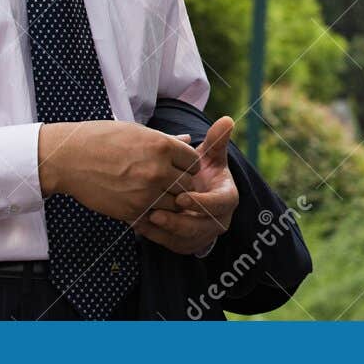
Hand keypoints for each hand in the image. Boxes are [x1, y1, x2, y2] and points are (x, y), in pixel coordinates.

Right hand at [37, 119, 199, 224]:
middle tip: (169, 182)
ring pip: (176, 204)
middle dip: (182, 184)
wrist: (69, 159)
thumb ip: (165, 140)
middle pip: (188, 185)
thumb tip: (187, 139)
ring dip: (170, 200)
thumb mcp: (137, 132)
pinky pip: (157, 216)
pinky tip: (143, 202)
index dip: (188, 164)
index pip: (194, 161)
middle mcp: (158, 170)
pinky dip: (154, 212)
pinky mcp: (133, 211)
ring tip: (156, 193)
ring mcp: (146, 193)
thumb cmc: (102, 139)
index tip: (177, 166)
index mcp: (162, 146)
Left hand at [134, 116, 238, 255]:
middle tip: (156, 213)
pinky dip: (153, 235)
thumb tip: (227, 119)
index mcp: (227, 198)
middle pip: (200, 228)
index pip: (219, 204)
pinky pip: (168, 243)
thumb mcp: (208, 154)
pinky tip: (136, 222)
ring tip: (142, 217)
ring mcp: (201, 236)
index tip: (182, 196)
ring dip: (162, 231)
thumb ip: (216, 140)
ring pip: (182, 240)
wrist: (193, 189)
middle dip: (177, 222)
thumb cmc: (201, 170)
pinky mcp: (184, 244)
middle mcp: (218, 221)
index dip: (201, 202)